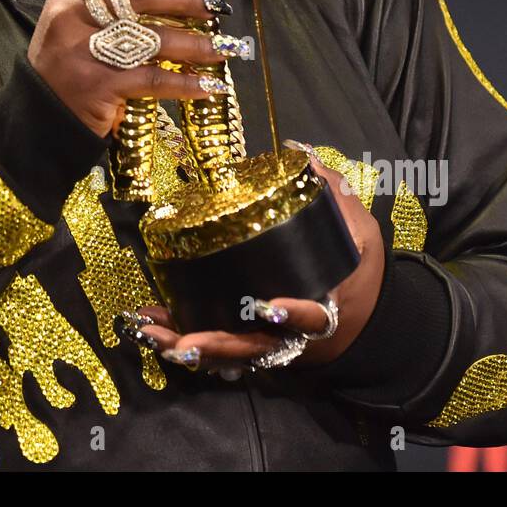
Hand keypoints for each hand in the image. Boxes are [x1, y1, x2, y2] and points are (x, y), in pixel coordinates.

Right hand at [27, 0, 238, 138]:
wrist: (39, 116)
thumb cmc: (65, 66)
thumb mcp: (72, 24)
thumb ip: (105, 1)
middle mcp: (73, 18)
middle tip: (212, 5)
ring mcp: (85, 53)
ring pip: (152, 38)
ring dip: (194, 43)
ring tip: (222, 46)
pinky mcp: (99, 87)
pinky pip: (152, 80)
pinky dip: (185, 83)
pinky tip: (209, 85)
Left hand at [126, 148, 385, 372]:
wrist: (357, 313)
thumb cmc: (354, 269)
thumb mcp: (356, 232)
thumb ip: (331, 197)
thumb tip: (299, 153)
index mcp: (327, 307)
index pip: (314, 317)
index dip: (294, 316)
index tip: (268, 309)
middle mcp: (293, 335)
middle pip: (256, 348)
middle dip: (220, 346)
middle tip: (188, 341)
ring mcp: (268, 342)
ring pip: (228, 353)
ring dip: (190, 347)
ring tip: (154, 334)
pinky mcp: (247, 339)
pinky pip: (213, 345)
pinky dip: (181, 338)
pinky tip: (150, 326)